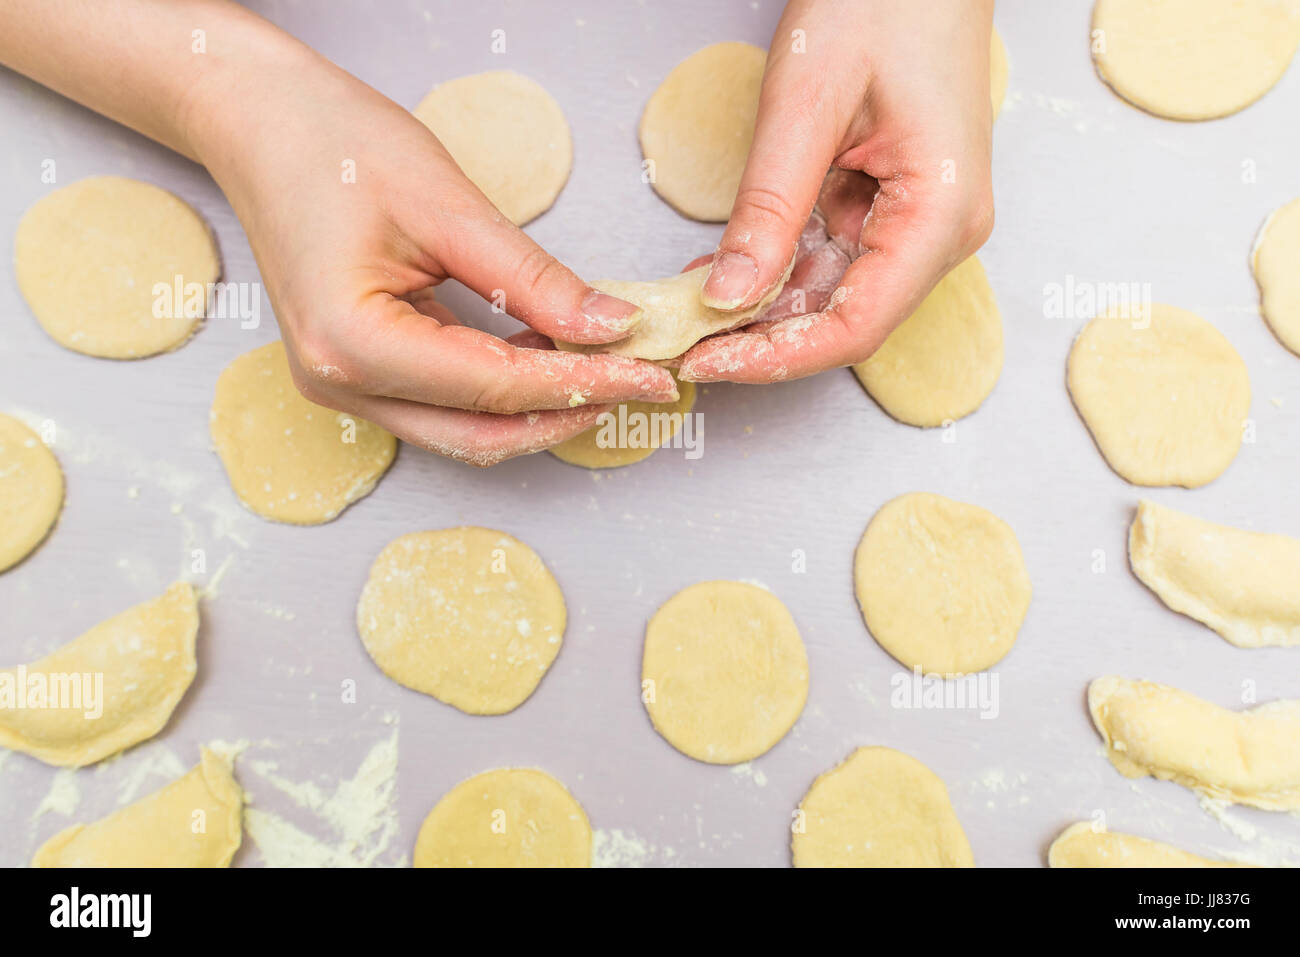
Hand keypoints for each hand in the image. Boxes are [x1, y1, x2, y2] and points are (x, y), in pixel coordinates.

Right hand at [188, 23, 676, 465]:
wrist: (258, 122)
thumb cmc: (334, 144)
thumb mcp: (448, 206)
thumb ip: (533, 281)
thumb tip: (610, 328)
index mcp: (351, 344)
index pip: (497, 386)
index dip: (585, 383)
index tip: (652, 372)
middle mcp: (340, 384)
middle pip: (481, 434)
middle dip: (568, 413)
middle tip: (641, 382)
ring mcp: (344, 386)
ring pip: (465, 431)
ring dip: (539, 409)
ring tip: (607, 369)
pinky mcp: (357, 373)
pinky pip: (445, 404)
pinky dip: (504, 391)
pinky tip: (552, 358)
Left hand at [679, 0, 995, 383]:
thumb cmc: (884, 1)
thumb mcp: (808, 102)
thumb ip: (769, 206)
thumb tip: (728, 295)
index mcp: (939, 214)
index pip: (855, 325)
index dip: (776, 357)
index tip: (706, 361)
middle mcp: (939, 233)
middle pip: (842, 319)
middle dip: (759, 338)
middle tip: (678, 342)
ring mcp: (918, 223)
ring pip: (829, 295)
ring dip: (758, 307)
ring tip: (685, 311)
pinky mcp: (892, 208)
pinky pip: (828, 258)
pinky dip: (772, 269)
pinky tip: (719, 272)